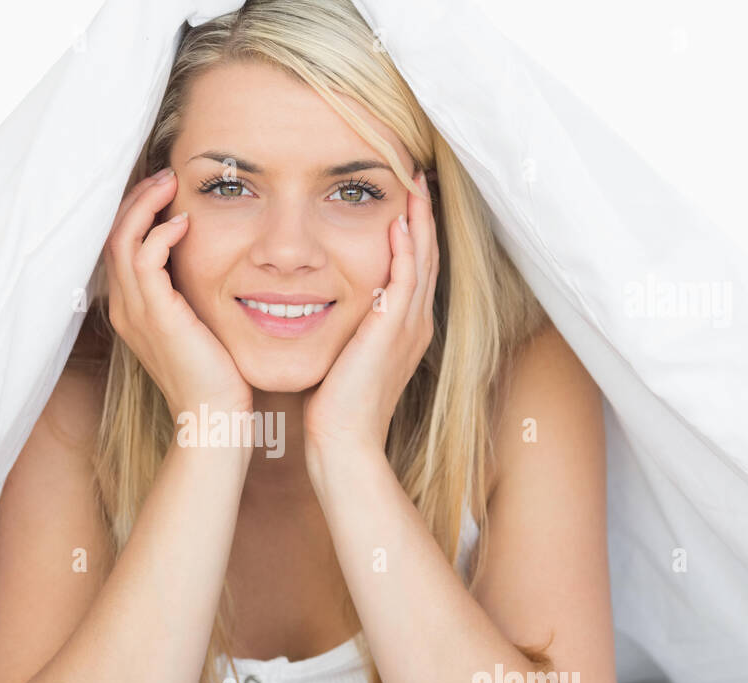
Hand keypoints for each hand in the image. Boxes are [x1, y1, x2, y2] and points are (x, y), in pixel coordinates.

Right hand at [103, 168, 252, 419]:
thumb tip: (217, 263)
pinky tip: (185, 222)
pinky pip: (143, 259)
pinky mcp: (155, 316)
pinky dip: (160, 233)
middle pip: (111, 235)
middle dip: (136, 199)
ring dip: (144, 205)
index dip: (136, 213)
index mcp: (132, 310)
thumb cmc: (217, 377)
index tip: (164, 191)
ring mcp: (135, 312)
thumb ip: (195, 294)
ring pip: (120, 240)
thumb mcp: (201, 326)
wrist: (213, 419)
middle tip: (166, 175)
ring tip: (171, 183)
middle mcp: (125, 308)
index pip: (120, 247)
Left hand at [303, 169, 438, 457]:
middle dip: (423, 214)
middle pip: (428, 255)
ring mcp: (408, 326)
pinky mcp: (392, 331)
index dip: (414, 232)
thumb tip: (320, 309)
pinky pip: (406, 278)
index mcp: (404, 329)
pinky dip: (406, 247)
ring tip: (414, 181)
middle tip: (418, 175)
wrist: (344, 442)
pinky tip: (399, 219)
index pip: (416, 268)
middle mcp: (414, 323)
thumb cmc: (336, 409)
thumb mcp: (344, 359)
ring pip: (423, 258)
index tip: (404, 198)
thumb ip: (344, 330)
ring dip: (420, 217)